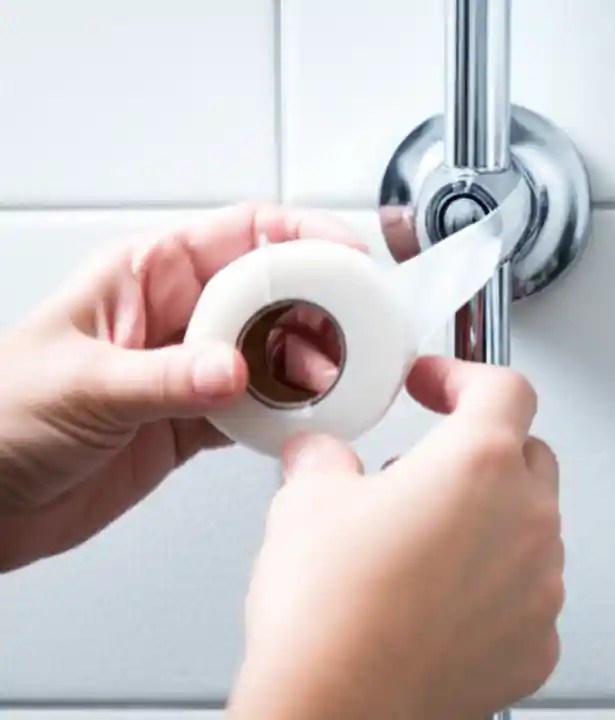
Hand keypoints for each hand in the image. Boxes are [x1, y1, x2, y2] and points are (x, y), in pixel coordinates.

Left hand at [0, 203, 362, 571]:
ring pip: (275, 353)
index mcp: (147, 276)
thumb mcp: (81, 386)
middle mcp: (176, 317)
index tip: (349, 255)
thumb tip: (235, 369)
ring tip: (337, 384)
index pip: (243, 233)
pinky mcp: (195, 423)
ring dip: (310, 368)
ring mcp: (190, 371)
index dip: (303, 236)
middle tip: (355, 334)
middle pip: (274, 294)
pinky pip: (261, 411)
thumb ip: (165, 380)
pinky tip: (304, 423)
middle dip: (322, 308)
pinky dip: (290, 418)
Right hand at [227, 357, 563, 719]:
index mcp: (480, 463)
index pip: (504, 388)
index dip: (463, 378)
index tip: (436, 387)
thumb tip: (320, 456)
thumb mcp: (306, 504)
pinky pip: (527, 596)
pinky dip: (494, 590)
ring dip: (489, 524)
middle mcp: (527, 519)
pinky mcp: (538, 642)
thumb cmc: (328, 618)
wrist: (335, 711)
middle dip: (481, 453)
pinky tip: (439, 604)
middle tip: (424, 473)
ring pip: (531, 529)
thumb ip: (324, 460)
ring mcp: (541, 585)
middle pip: (527, 456)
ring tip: (421, 549)